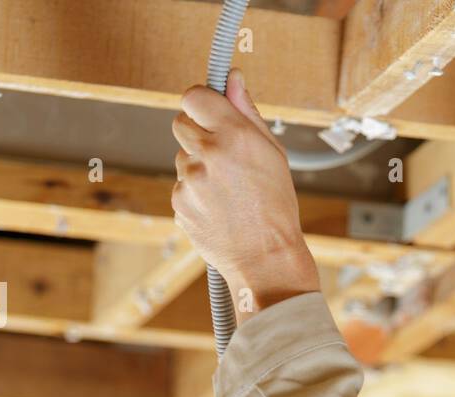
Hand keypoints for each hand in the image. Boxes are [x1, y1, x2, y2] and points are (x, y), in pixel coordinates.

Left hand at [171, 69, 319, 321]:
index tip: (209, 111)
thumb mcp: (272, 154)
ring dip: (199, 167)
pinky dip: (195, 193)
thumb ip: (247, 113)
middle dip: (198, 134)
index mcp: (234, 136)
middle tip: (223, 156)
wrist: (265, 258)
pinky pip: (181, 185)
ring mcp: (189, 180)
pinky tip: (219, 208)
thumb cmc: (276, 208)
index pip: (194, 96)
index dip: (201, 102)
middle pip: (181, 123)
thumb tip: (232, 79)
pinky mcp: (178, 202)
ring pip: (182, 157)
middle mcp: (208, 154)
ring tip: (227, 191)